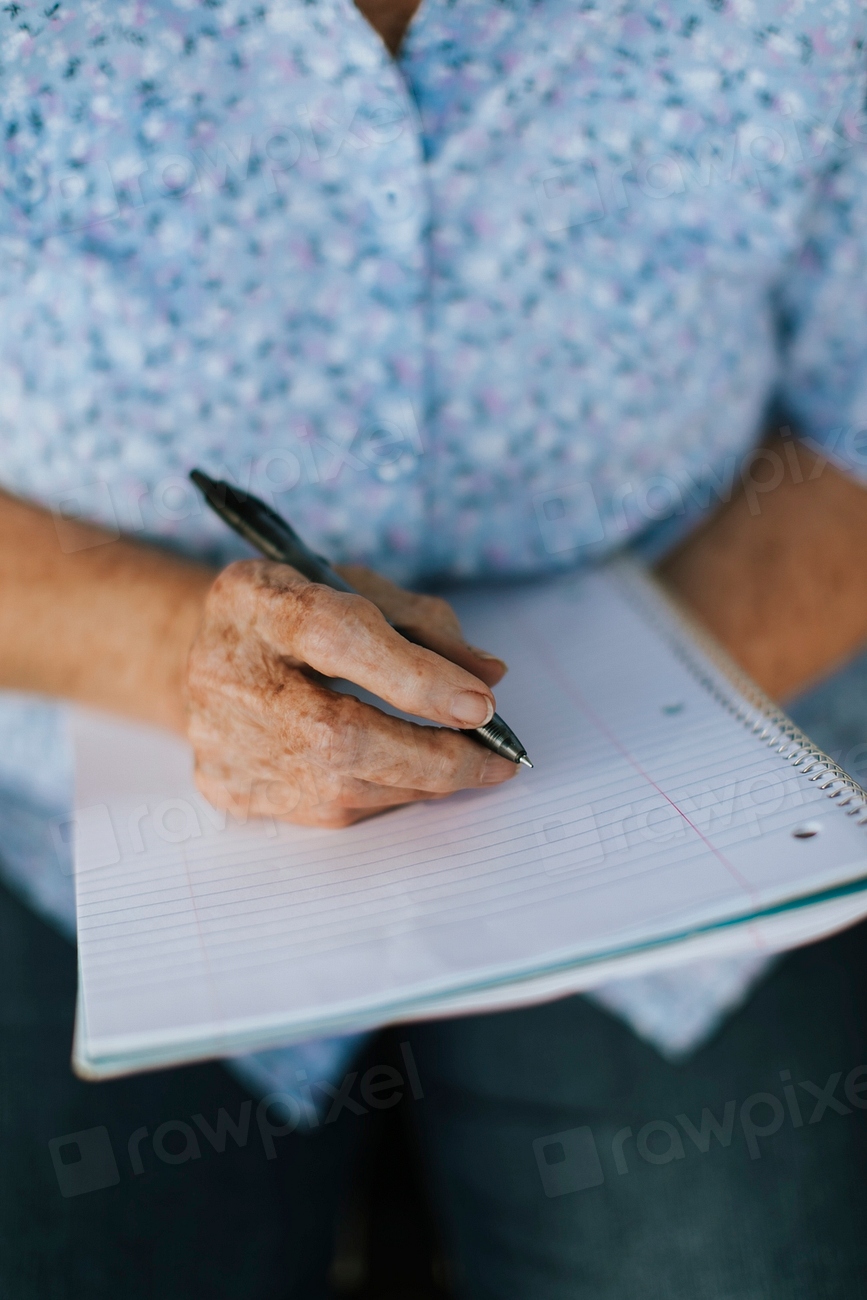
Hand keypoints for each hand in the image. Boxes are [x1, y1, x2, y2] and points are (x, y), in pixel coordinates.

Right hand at [185, 560, 516, 827]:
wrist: (205, 652)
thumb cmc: (297, 616)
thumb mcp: (357, 589)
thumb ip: (424, 625)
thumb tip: (488, 677)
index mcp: (256, 599)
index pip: (337, 637)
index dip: (415, 676)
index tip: (481, 705)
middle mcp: (224, 670)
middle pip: (335, 733)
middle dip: (433, 755)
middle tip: (495, 760)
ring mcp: (217, 736)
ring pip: (336, 785)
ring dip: (416, 782)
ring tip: (462, 767)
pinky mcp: (225, 785)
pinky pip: (321, 811)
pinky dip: (379, 797)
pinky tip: (406, 777)